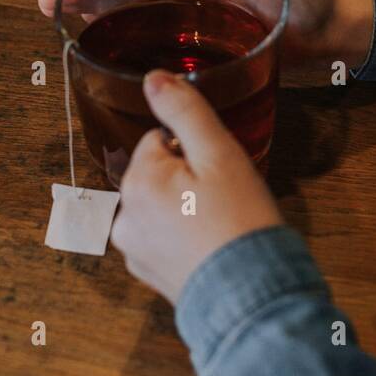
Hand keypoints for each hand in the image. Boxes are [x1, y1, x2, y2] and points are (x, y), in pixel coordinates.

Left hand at [115, 70, 282, 304]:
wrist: (252, 298)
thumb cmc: (240, 221)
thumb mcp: (220, 154)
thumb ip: (185, 111)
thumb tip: (154, 77)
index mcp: (137, 181)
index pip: (159, 141)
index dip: (194, 152)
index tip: (218, 174)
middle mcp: (124, 215)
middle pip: (157, 173)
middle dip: (187, 179)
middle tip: (223, 200)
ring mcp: (133, 249)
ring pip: (159, 204)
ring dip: (184, 207)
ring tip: (219, 225)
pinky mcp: (147, 273)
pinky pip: (162, 237)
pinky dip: (182, 237)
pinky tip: (210, 247)